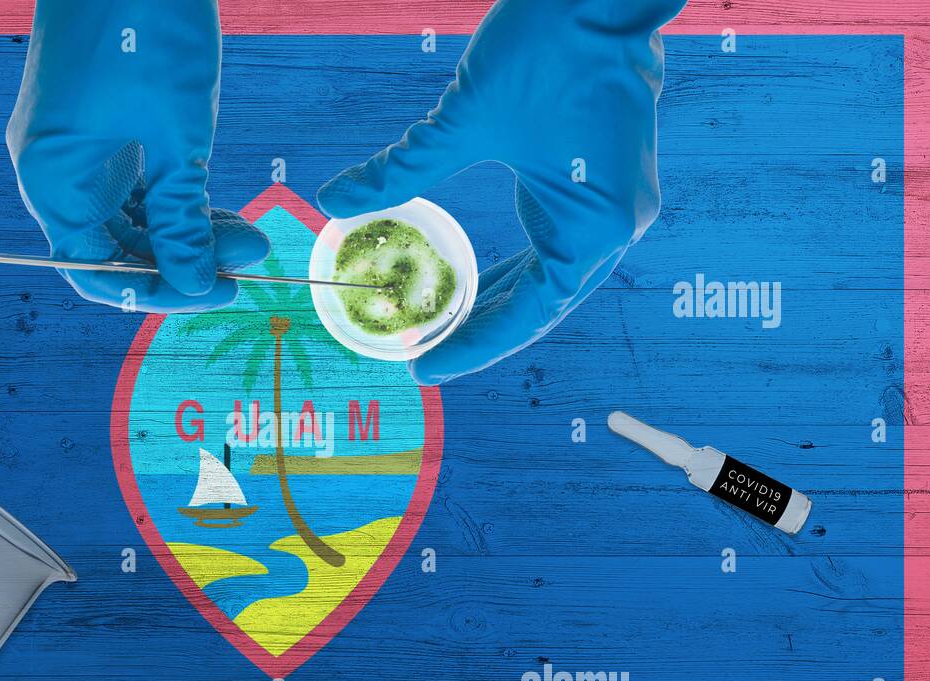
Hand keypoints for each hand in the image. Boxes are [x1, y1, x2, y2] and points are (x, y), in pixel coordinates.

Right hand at [7, 0, 268, 312]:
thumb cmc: (145, 27)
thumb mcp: (176, 137)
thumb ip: (181, 218)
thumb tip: (194, 284)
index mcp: (53, 181)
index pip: (96, 272)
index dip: (155, 294)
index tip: (215, 293)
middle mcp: (52, 171)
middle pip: (114, 249)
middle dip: (183, 260)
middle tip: (248, 261)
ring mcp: (72, 147)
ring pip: (128, 219)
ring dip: (185, 232)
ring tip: (248, 234)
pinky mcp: (94, 127)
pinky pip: (131, 185)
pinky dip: (174, 200)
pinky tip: (220, 208)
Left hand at [317, 0, 685, 383]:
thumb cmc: (544, 46)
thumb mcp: (463, 118)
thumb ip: (401, 169)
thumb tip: (333, 199)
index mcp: (591, 229)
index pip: (527, 315)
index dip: (472, 347)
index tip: (422, 366)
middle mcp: (613, 229)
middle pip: (541, 306)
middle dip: (480, 331)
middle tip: (422, 355)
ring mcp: (614, 208)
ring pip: (550, 280)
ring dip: (498, 302)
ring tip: (442, 327)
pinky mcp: (603, 185)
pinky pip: (557, 246)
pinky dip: (517, 267)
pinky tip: (477, 280)